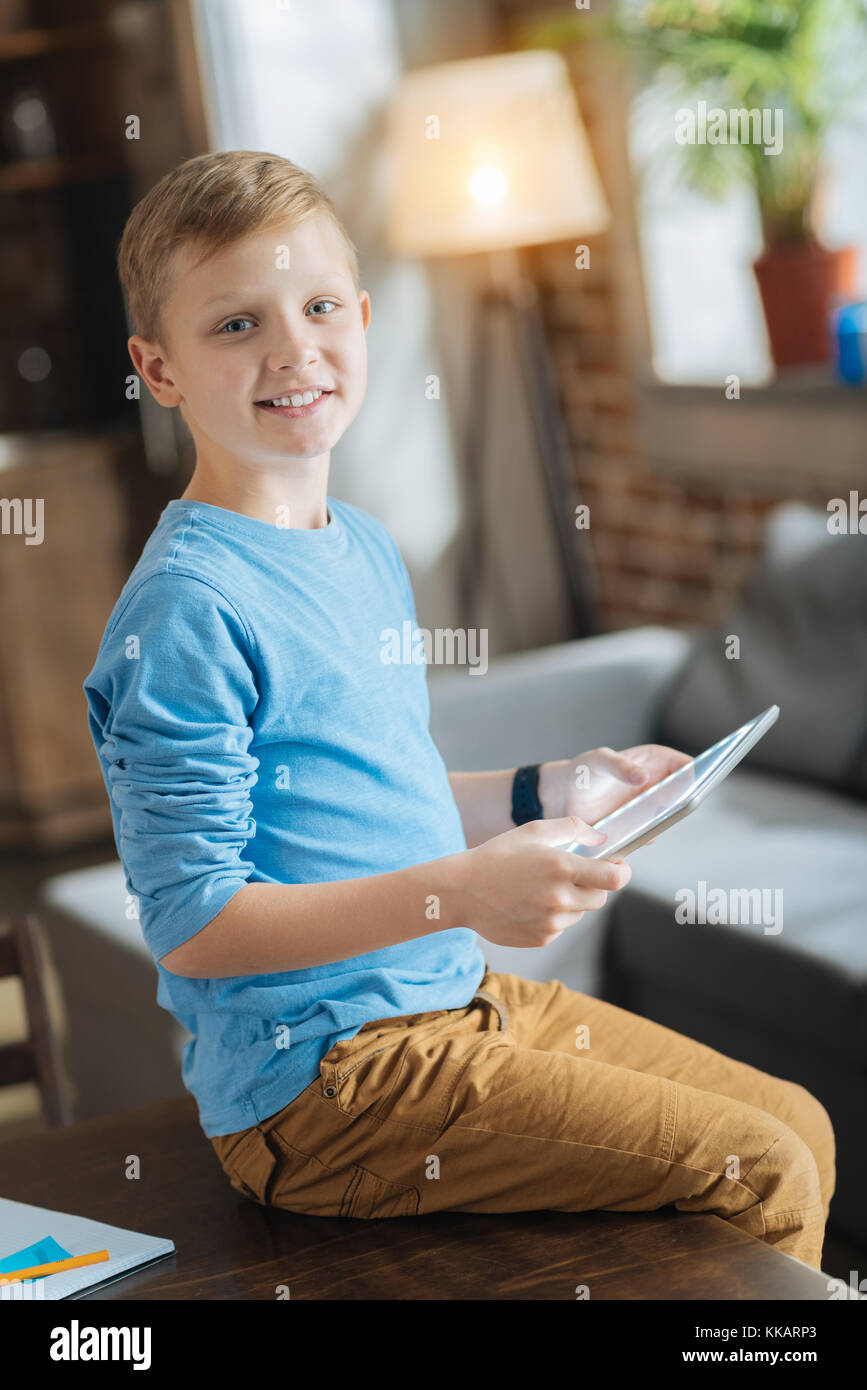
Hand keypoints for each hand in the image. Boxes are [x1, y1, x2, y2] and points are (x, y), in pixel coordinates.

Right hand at [452, 816, 631, 949]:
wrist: (461, 892)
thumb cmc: (496, 856)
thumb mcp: (533, 830)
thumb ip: (573, 828)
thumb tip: (601, 839)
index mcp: (561, 868)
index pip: (615, 878)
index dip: (622, 871)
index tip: (617, 866)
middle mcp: (560, 898)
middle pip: (602, 898)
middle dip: (595, 885)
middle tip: (573, 874)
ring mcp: (551, 922)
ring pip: (581, 913)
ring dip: (572, 901)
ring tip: (541, 888)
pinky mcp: (541, 938)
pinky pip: (562, 927)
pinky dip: (554, 916)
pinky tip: (530, 903)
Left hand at [538, 744, 692, 827]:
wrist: (563, 797)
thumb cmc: (583, 771)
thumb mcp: (598, 761)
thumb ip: (618, 766)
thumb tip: (642, 776)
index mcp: (654, 760)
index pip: (686, 765)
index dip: (699, 773)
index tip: (700, 784)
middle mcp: (658, 784)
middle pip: (685, 793)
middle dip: (686, 801)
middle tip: (678, 806)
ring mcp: (650, 808)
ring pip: (670, 816)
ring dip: (665, 821)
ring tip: (650, 820)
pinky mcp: (639, 828)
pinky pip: (651, 834)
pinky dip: (647, 836)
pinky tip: (635, 835)